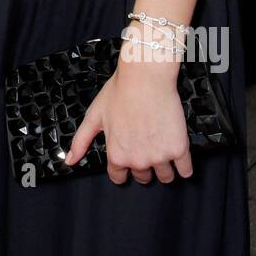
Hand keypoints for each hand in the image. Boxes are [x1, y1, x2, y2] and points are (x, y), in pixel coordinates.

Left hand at [65, 43, 192, 184]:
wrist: (145, 77)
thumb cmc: (119, 92)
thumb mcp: (94, 116)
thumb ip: (81, 141)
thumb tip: (69, 161)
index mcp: (117, 155)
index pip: (119, 177)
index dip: (122, 168)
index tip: (128, 156)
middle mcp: (138, 161)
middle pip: (143, 177)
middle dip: (143, 165)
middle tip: (145, 145)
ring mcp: (160, 156)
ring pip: (165, 177)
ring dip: (163, 167)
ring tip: (161, 148)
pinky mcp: (179, 149)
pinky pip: (186, 171)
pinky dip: (184, 167)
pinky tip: (179, 157)